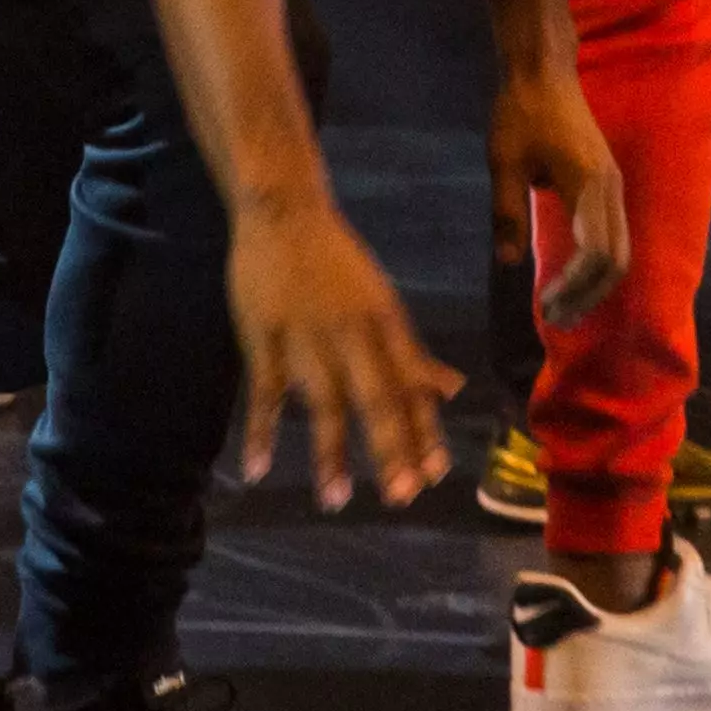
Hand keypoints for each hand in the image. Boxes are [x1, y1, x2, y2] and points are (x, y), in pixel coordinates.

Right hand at [223, 189, 457, 510]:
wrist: (284, 212)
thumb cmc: (336, 262)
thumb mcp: (383, 303)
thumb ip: (412, 353)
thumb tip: (452, 389)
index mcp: (384, 325)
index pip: (411, 385)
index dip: (424, 429)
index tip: (434, 474)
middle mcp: (352, 334)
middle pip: (376, 397)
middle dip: (390, 447)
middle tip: (400, 496)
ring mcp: (305, 336)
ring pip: (322, 401)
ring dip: (330, 452)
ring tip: (336, 498)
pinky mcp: (263, 334)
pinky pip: (263, 391)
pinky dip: (260, 431)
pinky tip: (258, 467)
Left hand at [486, 62, 631, 332]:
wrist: (542, 70)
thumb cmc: (520, 112)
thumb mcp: (503, 162)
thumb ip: (507, 213)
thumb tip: (508, 264)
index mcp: (588, 184)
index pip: (595, 254)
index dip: (574, 287)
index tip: (545, 307)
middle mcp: (610, 190)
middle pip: (616, 261)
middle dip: (589, 296)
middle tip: (555, 320)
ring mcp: (613, 187)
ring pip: (620, 251)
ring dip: (595, 285)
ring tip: (563, 309)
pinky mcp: (607, 185)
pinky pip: (613, 236)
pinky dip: (597, 266)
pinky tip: (571, 280)